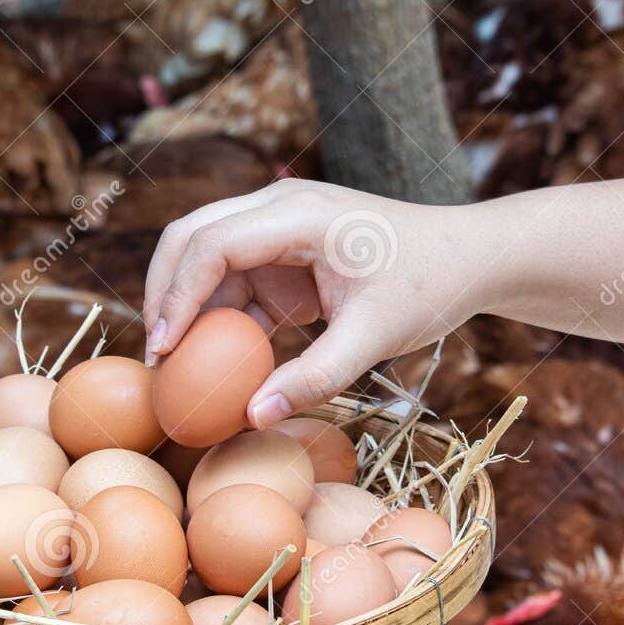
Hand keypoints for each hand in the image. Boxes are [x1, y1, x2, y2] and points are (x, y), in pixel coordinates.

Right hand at [143, 180, 478, 426]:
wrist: (468, 258)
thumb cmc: (429, 286)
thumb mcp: (374, 338)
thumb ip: (315, 378)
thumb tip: (253, 417)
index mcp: (299, 213)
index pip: (212, 243)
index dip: (177, 294)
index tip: (165, 348)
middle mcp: (278, 207)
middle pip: (190, 235)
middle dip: (163, 291)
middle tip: (156, 354)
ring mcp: (278, 226)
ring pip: (204, 257)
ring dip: (187, 305)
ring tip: (176, 366)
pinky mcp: (283, 252)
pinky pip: (233, 279)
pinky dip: (218, 316)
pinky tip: (215, 363)